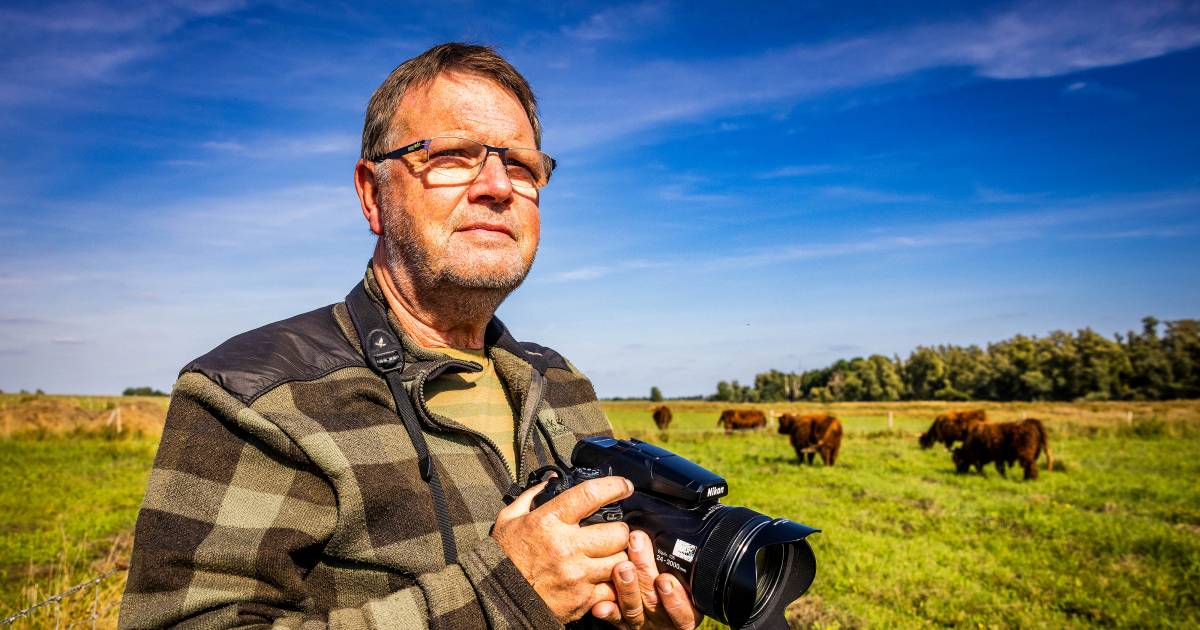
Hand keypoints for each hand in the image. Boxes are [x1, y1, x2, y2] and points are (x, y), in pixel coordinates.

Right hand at [493, 476, 633, 621]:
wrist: (495, 597)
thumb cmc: (503, 557)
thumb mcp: (509, 518)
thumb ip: (531, 496)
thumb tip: (551, 479)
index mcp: (549, 521)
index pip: (591, 495)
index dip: (614, 486)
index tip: (624, 486)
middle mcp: (567, 547)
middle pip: (618, 532)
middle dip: (620, 531)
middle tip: (614, 532)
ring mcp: (577, 575)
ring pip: (621, 561)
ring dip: (619, 557)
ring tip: (610, 556)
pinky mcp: (582, 599)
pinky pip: (612, 589)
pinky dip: (612, 584)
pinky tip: (603, 579)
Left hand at [591, 530, 701, 628]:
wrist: (657, 626)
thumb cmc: (672, 595)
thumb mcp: (687, 585)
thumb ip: (680, 565)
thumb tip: (660, 535)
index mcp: (683, 611)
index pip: (686, 610)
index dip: (677, 597)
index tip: (665, 579)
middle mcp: (663, 619)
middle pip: (655, 600)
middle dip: (646, 573)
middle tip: (637, 545)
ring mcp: (643, 623)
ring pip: (634, 610)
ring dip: (627, 588)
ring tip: (621, 568)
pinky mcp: (624, 626)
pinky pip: (616, 620)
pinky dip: (609, 612)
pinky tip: (601, 605)